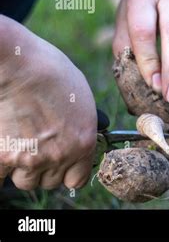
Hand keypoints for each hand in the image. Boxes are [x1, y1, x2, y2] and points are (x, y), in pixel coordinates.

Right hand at [0, 16, 96, 189]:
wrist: (18, 64)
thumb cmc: (50, 72)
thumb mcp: (82, 99)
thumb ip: (82, 125)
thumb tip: (79, 135)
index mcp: (83, 143)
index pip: (78, 179)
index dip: (69, 172)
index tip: (63, 165)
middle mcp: (59, 156)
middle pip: (50, 181)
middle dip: (46, 167)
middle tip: (39, 146)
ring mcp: (30, 158)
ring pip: (26, 180)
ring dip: (23, 167)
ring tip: (21, 142)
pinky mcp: (3, 156)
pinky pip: (2, 174)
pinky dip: (2, 162)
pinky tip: (5, 144)